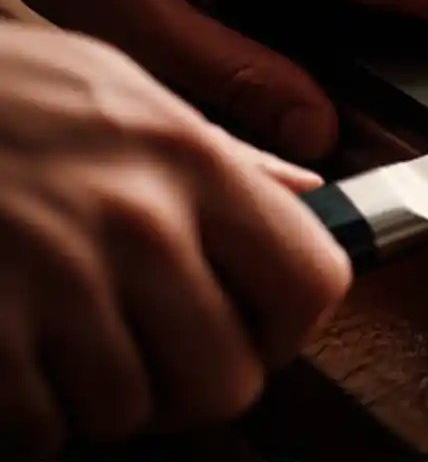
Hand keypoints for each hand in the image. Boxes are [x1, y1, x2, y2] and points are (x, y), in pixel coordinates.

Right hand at [0, 22, 350, 456]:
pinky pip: (38, 429)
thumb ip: (224, 155)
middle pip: (228, 378)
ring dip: (99, 397)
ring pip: (129, 412)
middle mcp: (138, 222)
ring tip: (67, 341)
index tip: (258, 327)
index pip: (311, 282)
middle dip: (192, 383)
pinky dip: (27, 416)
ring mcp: (55, 280)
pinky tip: (13, 358)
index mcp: (189, 160)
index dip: (289, 324)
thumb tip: (303, 195)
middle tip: (155, 353)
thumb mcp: (120, 88)